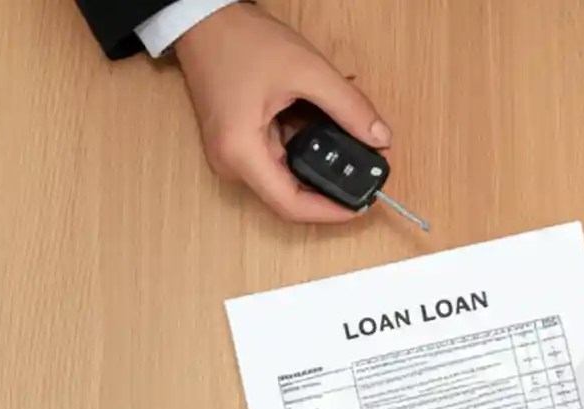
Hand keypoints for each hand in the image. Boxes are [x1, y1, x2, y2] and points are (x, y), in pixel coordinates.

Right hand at [174, 3, 390, 221]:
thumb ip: (349, 107)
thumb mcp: (307, 70)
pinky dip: (304, 142)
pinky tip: (320, 119)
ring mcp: (233, 154)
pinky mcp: (239, 143)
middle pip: (291, 193)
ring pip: (288, 174)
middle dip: (330, 181)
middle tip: (364, 166)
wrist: (203, 21)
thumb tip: (380, 138)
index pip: (291, 206)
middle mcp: (232, 163)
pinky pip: (279, 156)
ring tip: (345, 131)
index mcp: (241, 152)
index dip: (331, 212)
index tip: (361, 205)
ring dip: (319, 157)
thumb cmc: (241, 41)